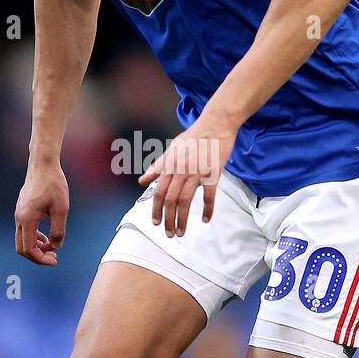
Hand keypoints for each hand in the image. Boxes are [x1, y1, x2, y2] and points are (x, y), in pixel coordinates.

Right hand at [15, 160, 68, 264]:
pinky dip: (34, 238)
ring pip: (22, 240)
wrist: (43, 165)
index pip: (28, 249)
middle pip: (22, 248)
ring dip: (36, 247)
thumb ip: (58, 230)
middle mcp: (19, 218)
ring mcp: (19, 214)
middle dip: (37, 256)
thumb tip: (55, 246)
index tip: (55, 260)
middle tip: (54, 258)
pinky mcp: (22, 211)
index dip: (41, 259)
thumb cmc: (53, 184)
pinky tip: (47, 236)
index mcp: (27, 219)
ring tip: (52, 247)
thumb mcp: (61, 209)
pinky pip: (24, 231)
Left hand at [137, 117, 236, 237]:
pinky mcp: (213, 173)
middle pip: (170, 200)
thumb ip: (157, 166)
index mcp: (170, 165)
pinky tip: (206, 219)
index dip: (156, 209)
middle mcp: (181, 170)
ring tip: (181, 232)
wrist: (215, 124)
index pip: (159, 192)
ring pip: (185, 200)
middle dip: (168, 220)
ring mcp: (197, 172)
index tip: (156, 222)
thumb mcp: (171, 149)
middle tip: (169, 233)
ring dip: (182, 219)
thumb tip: (142, 180)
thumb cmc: (194, 136)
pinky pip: (209, 195)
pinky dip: (208, 209)